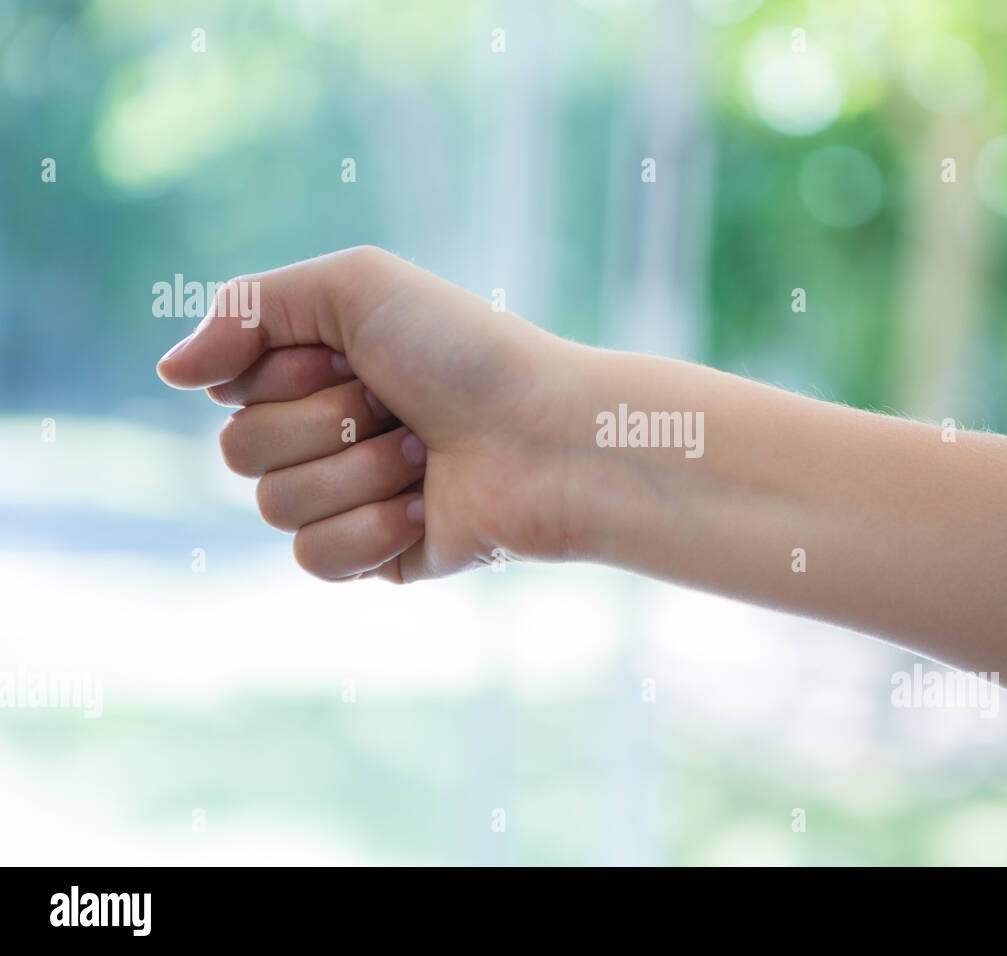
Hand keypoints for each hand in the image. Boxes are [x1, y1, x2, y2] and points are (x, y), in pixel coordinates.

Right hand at [158, 246, 593, 581]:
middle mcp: (324, 435)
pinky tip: (424, 508)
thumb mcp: (354, 287)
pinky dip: (371, 528)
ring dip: (358, 471)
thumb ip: (246, 309)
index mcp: (315, 374)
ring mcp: (348, 499)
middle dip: (325, 423)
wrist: (547, 436)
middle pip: (238, 452)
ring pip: (275, 506)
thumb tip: (168, 373)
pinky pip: (314, 559)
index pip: (227, 388)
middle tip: (398, 407)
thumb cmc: (465, 352)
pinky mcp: (374, 558)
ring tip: (425, 455)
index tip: (351, 358)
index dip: (282, 375)